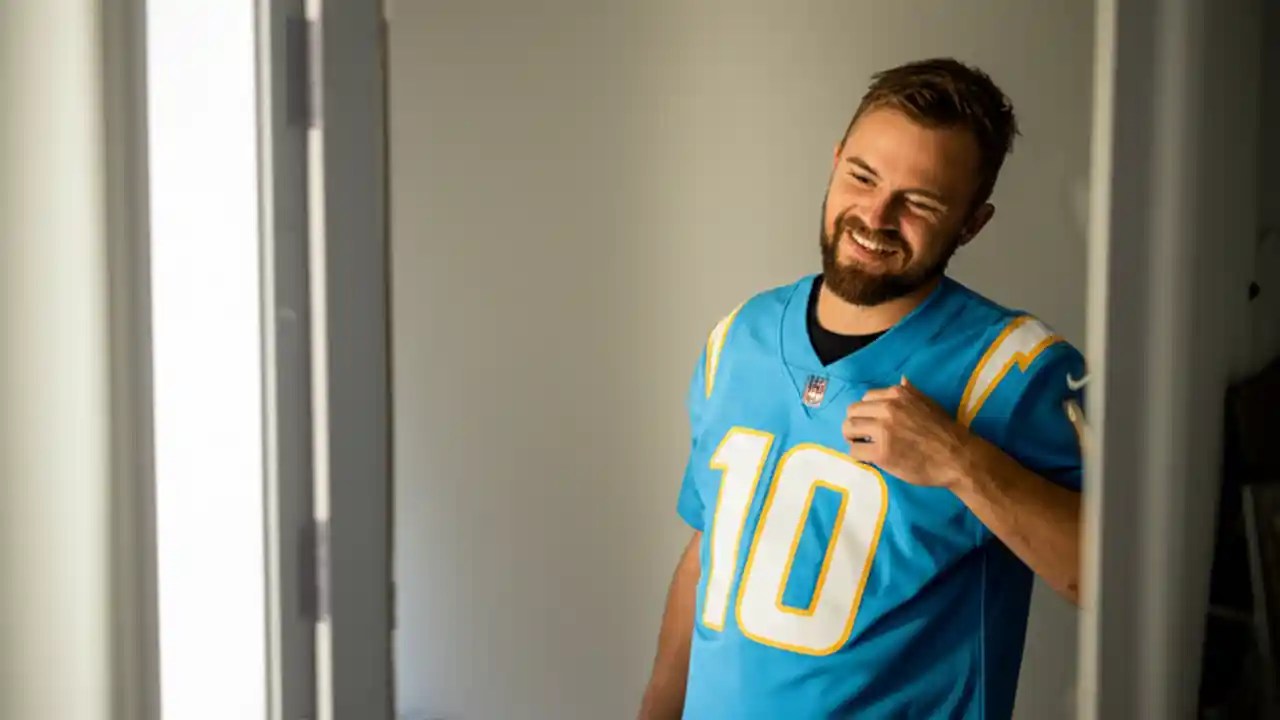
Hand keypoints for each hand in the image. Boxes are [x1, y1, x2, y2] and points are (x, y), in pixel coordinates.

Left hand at [842, 376, 970, 487]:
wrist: (957, 456)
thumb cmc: (945, 430)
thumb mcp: (928, 403)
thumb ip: (911, 392)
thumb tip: (902, 379)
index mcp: (897, 395)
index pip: (865, 398)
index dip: (867, 412)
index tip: (872, 422)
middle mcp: (887, 408)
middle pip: (852, 412)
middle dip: (855, 423)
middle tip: (862, 435)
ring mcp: (882, 430)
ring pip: (849, 429)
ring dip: (853, 438)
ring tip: (862, 446)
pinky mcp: (881, 453)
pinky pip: (854, 451)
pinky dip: (857, 455)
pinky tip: (867, 458)